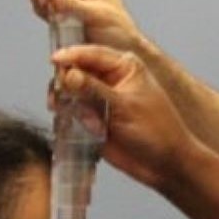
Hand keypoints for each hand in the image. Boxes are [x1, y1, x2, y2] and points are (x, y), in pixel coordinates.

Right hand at [29, 0, 143, 53]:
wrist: (117, 52)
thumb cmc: (117, 32)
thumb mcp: (96, 16)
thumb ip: (74, 4)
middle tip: (47, 6)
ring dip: (41, 0)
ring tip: (49, 14)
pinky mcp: (59, 9)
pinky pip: (42, 3)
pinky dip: (41, 9)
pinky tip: (49, 19)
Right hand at [51, 44, 193, 191]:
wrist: (164, 164)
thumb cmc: (157, 130)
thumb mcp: (125, 106)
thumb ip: (94, 89)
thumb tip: (69, 74)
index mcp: (124, 66)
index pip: (92, 53)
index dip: (71, 55)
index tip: (54, 61)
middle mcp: (109, 79)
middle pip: (75, 70)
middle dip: (65, 81)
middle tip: (61, 94)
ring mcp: (99, 99)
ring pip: (70, 92)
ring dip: (65, 101)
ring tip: (66, 112)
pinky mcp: (92, 119)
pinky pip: (71, 113)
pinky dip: (67, 117)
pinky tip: (71, 125)